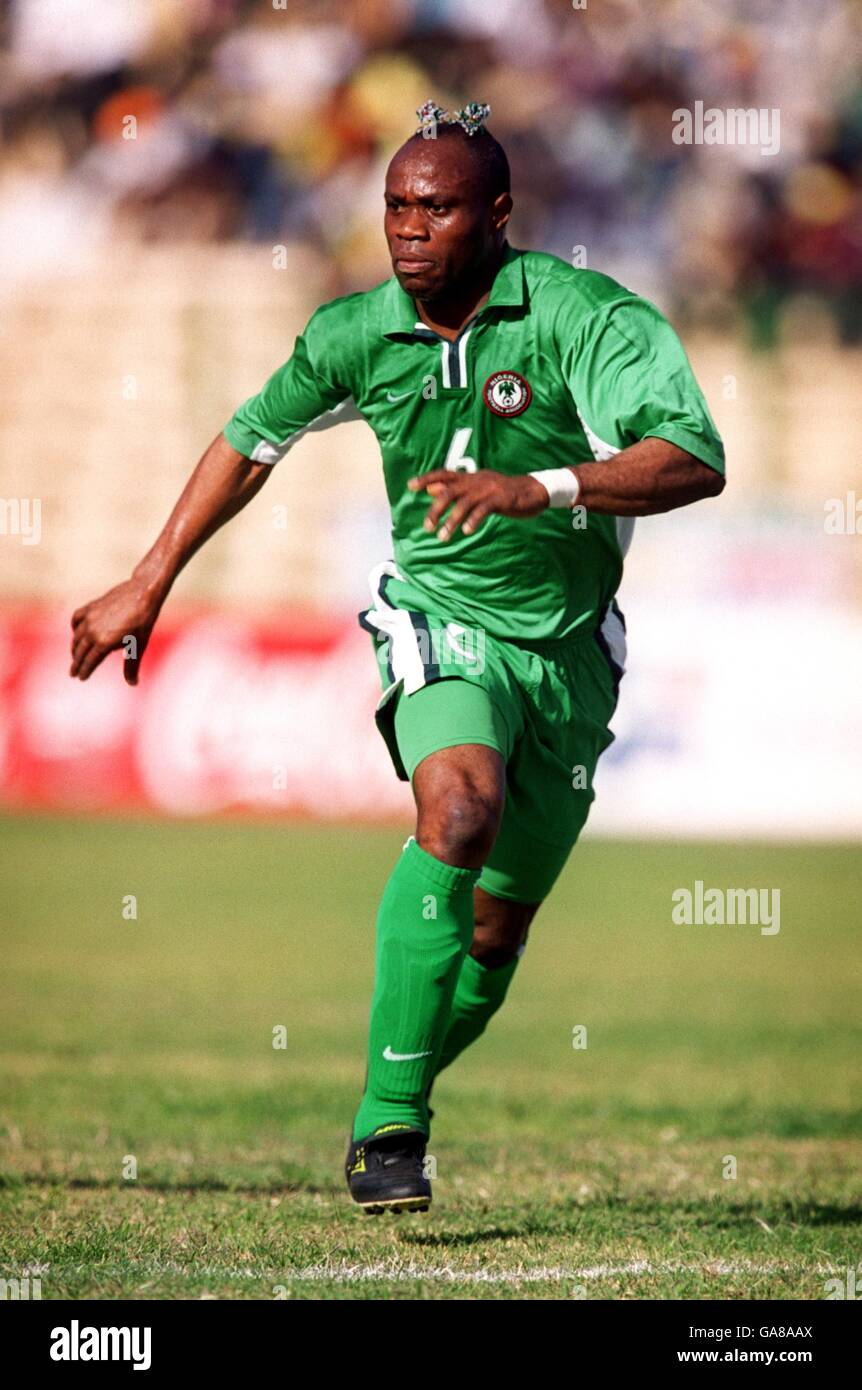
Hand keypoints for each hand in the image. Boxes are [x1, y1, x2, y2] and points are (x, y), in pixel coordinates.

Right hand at [70, 577, 161, 683]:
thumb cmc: (143, 621)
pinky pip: (76, 618)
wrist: (143, 593)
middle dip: (76, 663)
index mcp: (104, 642)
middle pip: (80, 651)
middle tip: (73, 673)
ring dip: (74, 648)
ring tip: (75, 656)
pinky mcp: (91, 606)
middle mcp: (93, 630)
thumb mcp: (139, 645)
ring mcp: (90, 617)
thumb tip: (133, 684)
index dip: (85, 671)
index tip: (80, 678)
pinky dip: (74, 627)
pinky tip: (76, 632)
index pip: (90, 661)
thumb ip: (132, 666)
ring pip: (77, 637)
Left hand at [407, 469, 548, 541]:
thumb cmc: (502, 492)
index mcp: (470, 477)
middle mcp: (476, 480)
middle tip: (427, 527)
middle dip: (436, 509)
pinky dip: (473, 520)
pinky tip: (466, 532)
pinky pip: (483, 509)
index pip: (444, 474)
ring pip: (464, 503)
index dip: (427, 478)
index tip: (411, 486)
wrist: (533, 491)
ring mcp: (489, 489)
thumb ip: (455, 489)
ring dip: (451, 521)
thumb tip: (430, 490)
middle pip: (450, 491)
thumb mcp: (477, 488)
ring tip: (442, 537)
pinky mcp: (501, 499)